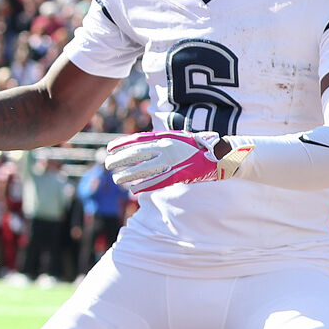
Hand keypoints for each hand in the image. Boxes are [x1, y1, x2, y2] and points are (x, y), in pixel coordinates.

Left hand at [101, 129, 247, 193]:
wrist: (220, 154)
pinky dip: (144, 186)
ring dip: (128, 175)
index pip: (137, 140)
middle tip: (107, 165)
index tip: (109, 149)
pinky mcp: (179, 174)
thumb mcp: (176, 138)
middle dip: (119, 160)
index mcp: (165, 137)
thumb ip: (160, 142)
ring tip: (116, 179)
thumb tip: (142, 147)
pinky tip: (134, 190)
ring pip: (144, 169)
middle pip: (136, 154)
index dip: (121, 144)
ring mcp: (172, 161)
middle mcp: (166, 147)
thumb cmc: (197, 146)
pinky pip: (158, 181)